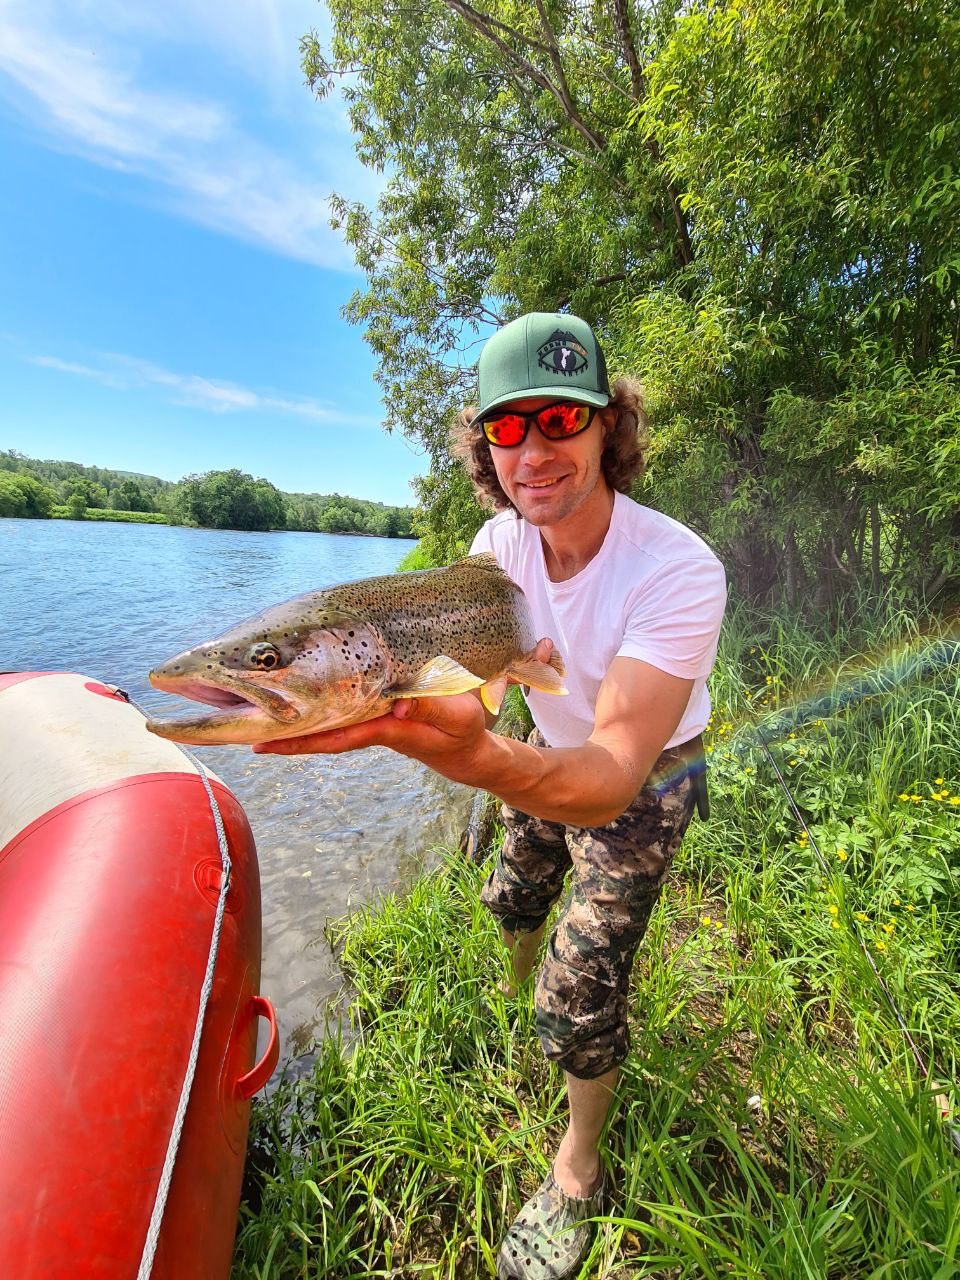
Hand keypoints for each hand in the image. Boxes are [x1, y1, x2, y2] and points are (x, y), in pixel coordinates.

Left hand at [252, 690, 491, 786]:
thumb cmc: (464, 732)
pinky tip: (290, 707)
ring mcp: (370, 722)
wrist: (467, 751)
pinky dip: (311, 712)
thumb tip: (399, 707)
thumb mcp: (458, 718)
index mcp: (388, 729)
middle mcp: (370, 727)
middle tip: (241, 737)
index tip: (268, 743)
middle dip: (283, 736)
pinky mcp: (373, 716)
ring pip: (325, 725)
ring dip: (291, 725)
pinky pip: (336, 715)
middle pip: (321, 734)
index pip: (337, 735)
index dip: (303, 738)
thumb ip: (432, 710)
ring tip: (250, 723)